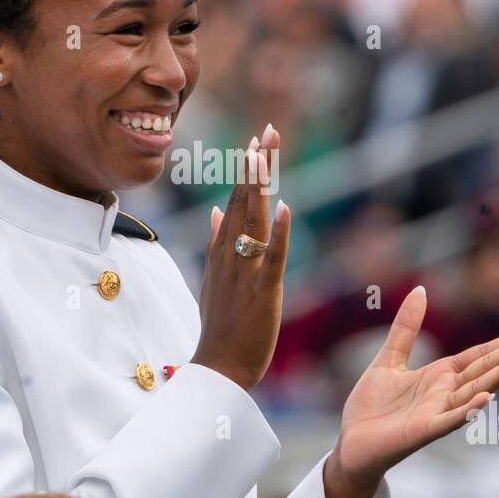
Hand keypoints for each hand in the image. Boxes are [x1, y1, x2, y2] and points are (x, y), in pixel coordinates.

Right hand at [191, 125, 289, 390]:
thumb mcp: (214, 278)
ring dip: (260, 186)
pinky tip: (284, 207)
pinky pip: (271, 256)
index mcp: (222, 249)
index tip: (257, 141)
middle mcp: (230, 254)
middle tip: (267, 132)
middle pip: (244, 200)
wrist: (218, 365)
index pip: (236, 200)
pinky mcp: (262, 291)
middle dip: (256, 166)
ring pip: (253, 220)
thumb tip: (216, 209)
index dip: (248, 170)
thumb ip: (216, 241)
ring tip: (266, 155)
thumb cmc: (220, 325)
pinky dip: (277, 232)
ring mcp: (244, 271)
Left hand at [330, 286, 498, 488]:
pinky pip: (449, 419)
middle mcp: (446, 393)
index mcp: (441, 375)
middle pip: (486, 369)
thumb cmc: (372, 406)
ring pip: (475, 391)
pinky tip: (485, 399)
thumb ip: (406, 327)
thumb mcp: (389, 358)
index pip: (481, 355)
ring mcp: (438, 413)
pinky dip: (467, 410)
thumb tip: (420, 290)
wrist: (351, 444)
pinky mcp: (422, 431)